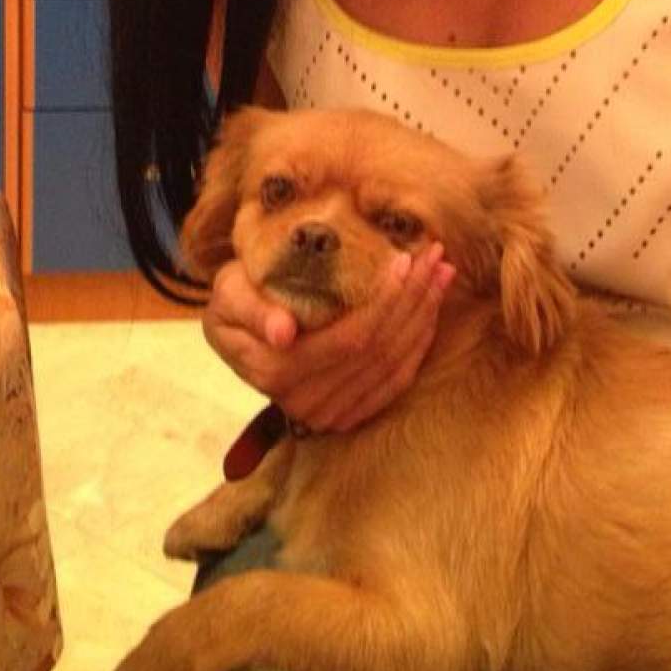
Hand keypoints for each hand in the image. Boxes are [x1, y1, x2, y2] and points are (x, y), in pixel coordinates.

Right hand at [201, 244, 455, 432]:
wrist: (236, 333)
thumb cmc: (233, 301)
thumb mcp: (227, 294)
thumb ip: (251, 310)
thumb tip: (282, 332)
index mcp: (276, 372)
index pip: (349, 339)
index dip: (383, 301)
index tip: (405, 259)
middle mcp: (306, 403)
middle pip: (378, 350)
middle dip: (414, 299)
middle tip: (436, 256)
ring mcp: (331, 414)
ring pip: (393, 365)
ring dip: (424, 316)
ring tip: (443, 272)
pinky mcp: (351, 414)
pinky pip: (396, 382)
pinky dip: (420, 343)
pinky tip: (432, 309)